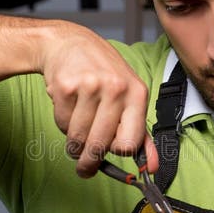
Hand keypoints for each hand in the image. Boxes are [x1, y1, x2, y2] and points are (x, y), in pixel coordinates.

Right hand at [38, 21, 157, 176]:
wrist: (70, 43)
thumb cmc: (103, 74)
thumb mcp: (129, 97)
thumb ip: (140, 133)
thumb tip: (151, 167)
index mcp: (137, 94)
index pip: (130, 143)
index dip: (117, 151)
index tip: (110, 152)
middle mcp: (116, 88)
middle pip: (100, 144)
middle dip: (89, 162)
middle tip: (84, 169)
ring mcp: (90, 86)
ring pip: (78, 137)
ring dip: (73, 143)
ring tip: (76, 129)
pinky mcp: (65, 86)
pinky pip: (61, 122)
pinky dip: (62, 122)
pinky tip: (68, 107)